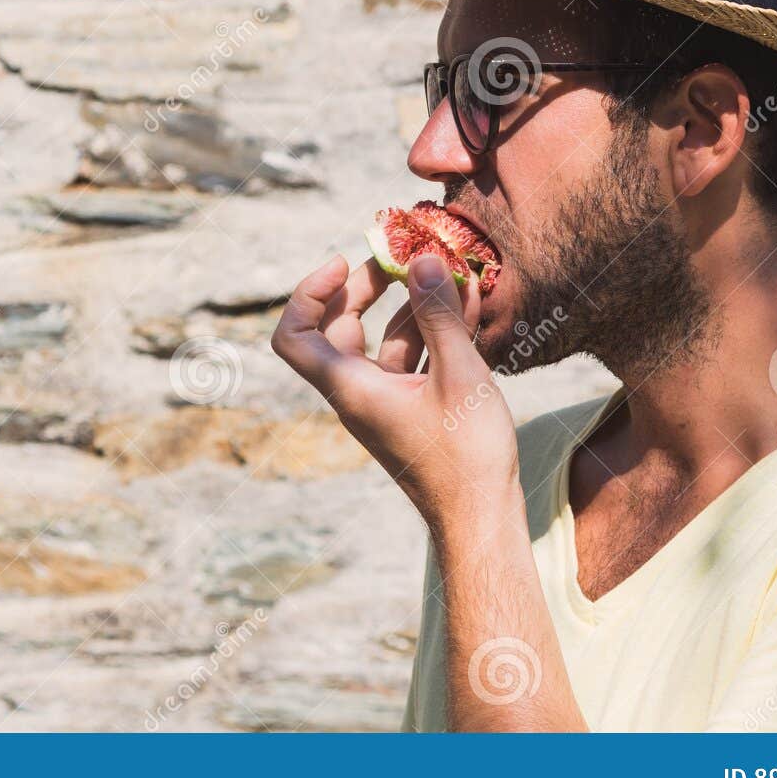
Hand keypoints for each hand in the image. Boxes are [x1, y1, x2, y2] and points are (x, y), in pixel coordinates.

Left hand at [271, 251, 519, 525]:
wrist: (482, 518)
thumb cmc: (466, 455)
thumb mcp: (459, 374)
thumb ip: (438, 315)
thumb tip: (422, 260)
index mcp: (351, 388)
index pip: (294, 336)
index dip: (308, 292)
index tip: (343, 261)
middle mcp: (359, 394)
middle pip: (340, 329)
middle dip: (369, 287)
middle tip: (401, 259)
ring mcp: (386, 403)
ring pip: (387, 342)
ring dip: (416, 307)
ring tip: (454, 273)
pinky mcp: (414, 410)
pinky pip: (414, 361)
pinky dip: (434, 333)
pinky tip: (467, 304)